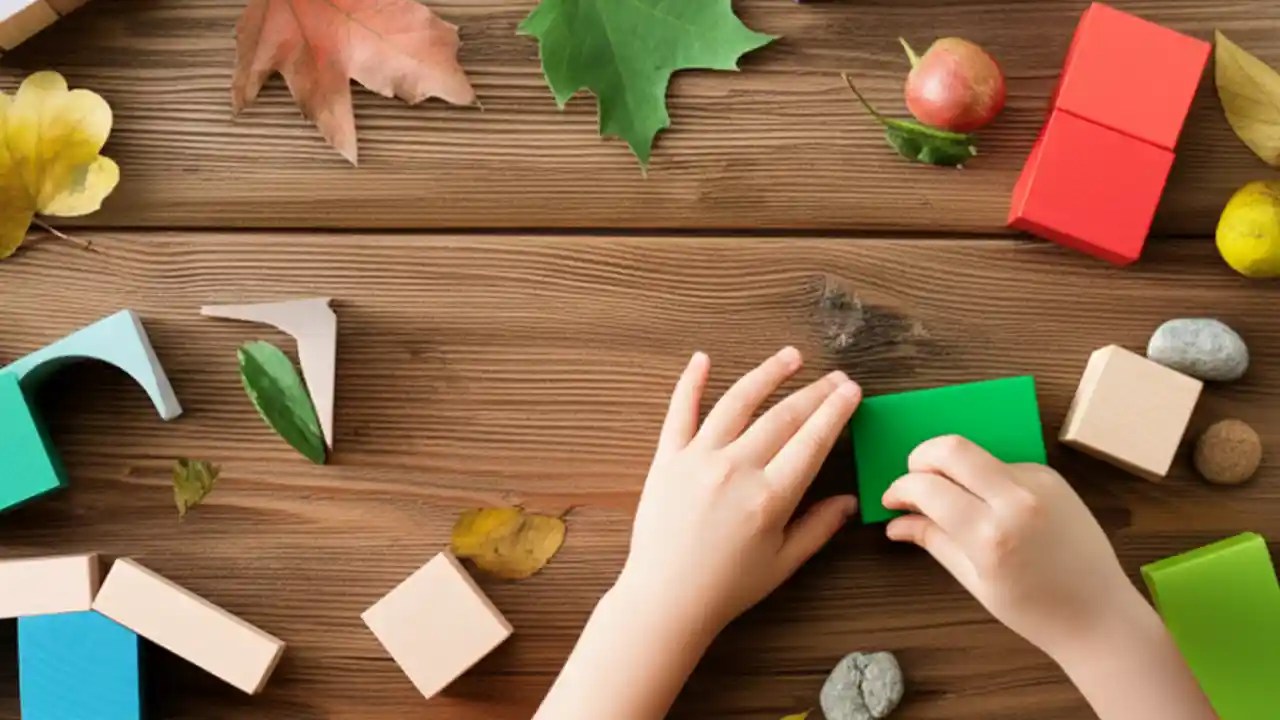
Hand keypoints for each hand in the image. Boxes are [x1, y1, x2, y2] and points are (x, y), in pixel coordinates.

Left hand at [615, 347, 861, 638]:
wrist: (664, 598)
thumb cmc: (726, 587)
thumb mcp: (782, 563)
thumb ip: (818, 527)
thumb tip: (850, 500)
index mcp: (769, 497)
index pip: (812, 441)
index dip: (836, 412)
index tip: (852, 391)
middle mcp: (735, 469)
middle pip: (783, 417)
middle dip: (815, 392)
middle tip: (835, 377)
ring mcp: (698, 459)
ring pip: (738, 402)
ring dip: (768, 374)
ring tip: (792, 356)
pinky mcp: (668, 459)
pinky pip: (681, 412)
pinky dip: (690, 383)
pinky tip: (702, 359)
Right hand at [882, 436, 1145, 658]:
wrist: (1100, 614)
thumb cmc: (1033, 611)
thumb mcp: (974, 581)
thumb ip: (933, 541)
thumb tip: (895, 523)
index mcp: (990, 535)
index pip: (928, 488)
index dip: (900, 489)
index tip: (892, 500)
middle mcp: (1015, 499)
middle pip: (951, 448)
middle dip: (920, 458)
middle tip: (914, 483)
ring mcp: (1038, 483)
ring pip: (976, 455)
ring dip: (955, 472)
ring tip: (955, 504)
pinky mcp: (1052, 476)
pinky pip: (1003, 465)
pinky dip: (984, 479)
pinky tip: (990, 507)